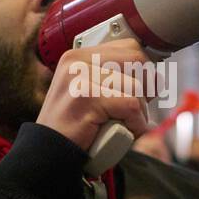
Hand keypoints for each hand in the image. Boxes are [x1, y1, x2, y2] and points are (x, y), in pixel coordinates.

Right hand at [36, 38, 152, 151]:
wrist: (49, 152)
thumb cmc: (73, 126)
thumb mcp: (89, 90)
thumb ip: (110, 76)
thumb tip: (149, 71)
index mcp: (78, 55)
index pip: (129, 47)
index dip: (143, 70)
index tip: (140, 91)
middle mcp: (77, 61)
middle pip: (136, 60)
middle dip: (146, 87)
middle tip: (136, 109)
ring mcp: (81, 77)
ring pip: (136, 86)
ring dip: (139, 111)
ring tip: (124, 124)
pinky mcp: (87, 97)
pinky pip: (131, 105)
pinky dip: (135, 124)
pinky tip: (123, 132)